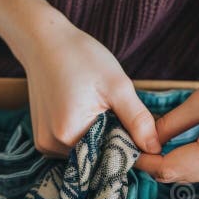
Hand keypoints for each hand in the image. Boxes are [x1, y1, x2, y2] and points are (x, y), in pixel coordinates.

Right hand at [16, 11, 160, 156]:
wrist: (44, 42)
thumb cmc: (80, 58)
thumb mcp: (117, 86)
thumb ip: (138, 121)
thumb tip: (155, 150)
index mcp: (69, 135)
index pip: (110, 156)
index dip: (127, 144)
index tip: (130, 119)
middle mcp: (52, 146)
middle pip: (97, 156)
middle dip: (112, 138)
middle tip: (110, 106)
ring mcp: (45, 145)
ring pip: (86, 151)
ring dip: (98, 136)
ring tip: (93, 106)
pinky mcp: (43, 140)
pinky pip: (72, 146)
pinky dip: (83, 134)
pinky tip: (82, 110)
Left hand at [136, 44, 198, 182]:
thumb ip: (173, 123)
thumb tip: (147, 139)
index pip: (171, 168)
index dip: (145, 161)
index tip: (125, 149)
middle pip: (181, 176)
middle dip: (156, 163)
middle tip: (134, 143)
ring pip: (194, 175)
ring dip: (174, 161)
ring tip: (154, 140)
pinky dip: (192, 158)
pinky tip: (181, 141)